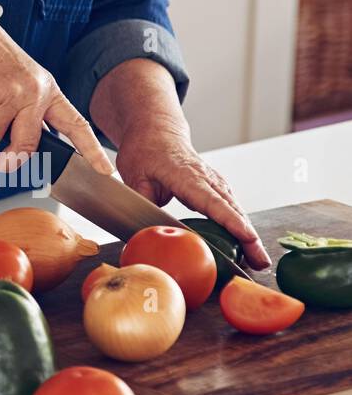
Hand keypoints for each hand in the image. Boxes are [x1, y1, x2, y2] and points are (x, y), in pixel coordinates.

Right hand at [0, 4, 116, 179]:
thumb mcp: (17, 79)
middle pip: (26, 145)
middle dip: (7, 160)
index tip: (106, 171)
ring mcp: (9, 93)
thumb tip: (16, 146)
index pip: (75, 124)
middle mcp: (32, 91)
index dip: (92, 150)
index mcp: (46, 88)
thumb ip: (24, 110)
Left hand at [115, 116, 269, 269]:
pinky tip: (246, 247)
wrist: (157, 133)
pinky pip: (232, 209)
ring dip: (248, 235)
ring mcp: (214, 182)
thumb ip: (142, 203)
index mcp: (186, 176)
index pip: (212, 201)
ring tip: (258, 262)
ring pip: (236, 210)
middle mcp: (206, 179)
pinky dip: (241, 227)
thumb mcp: (133, 176)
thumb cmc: (145, 151)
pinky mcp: (216, 188)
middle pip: (232, 210)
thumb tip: (146, 229)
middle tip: (260, 262)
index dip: (230, 221)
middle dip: (248, 236)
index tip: (247, 237)